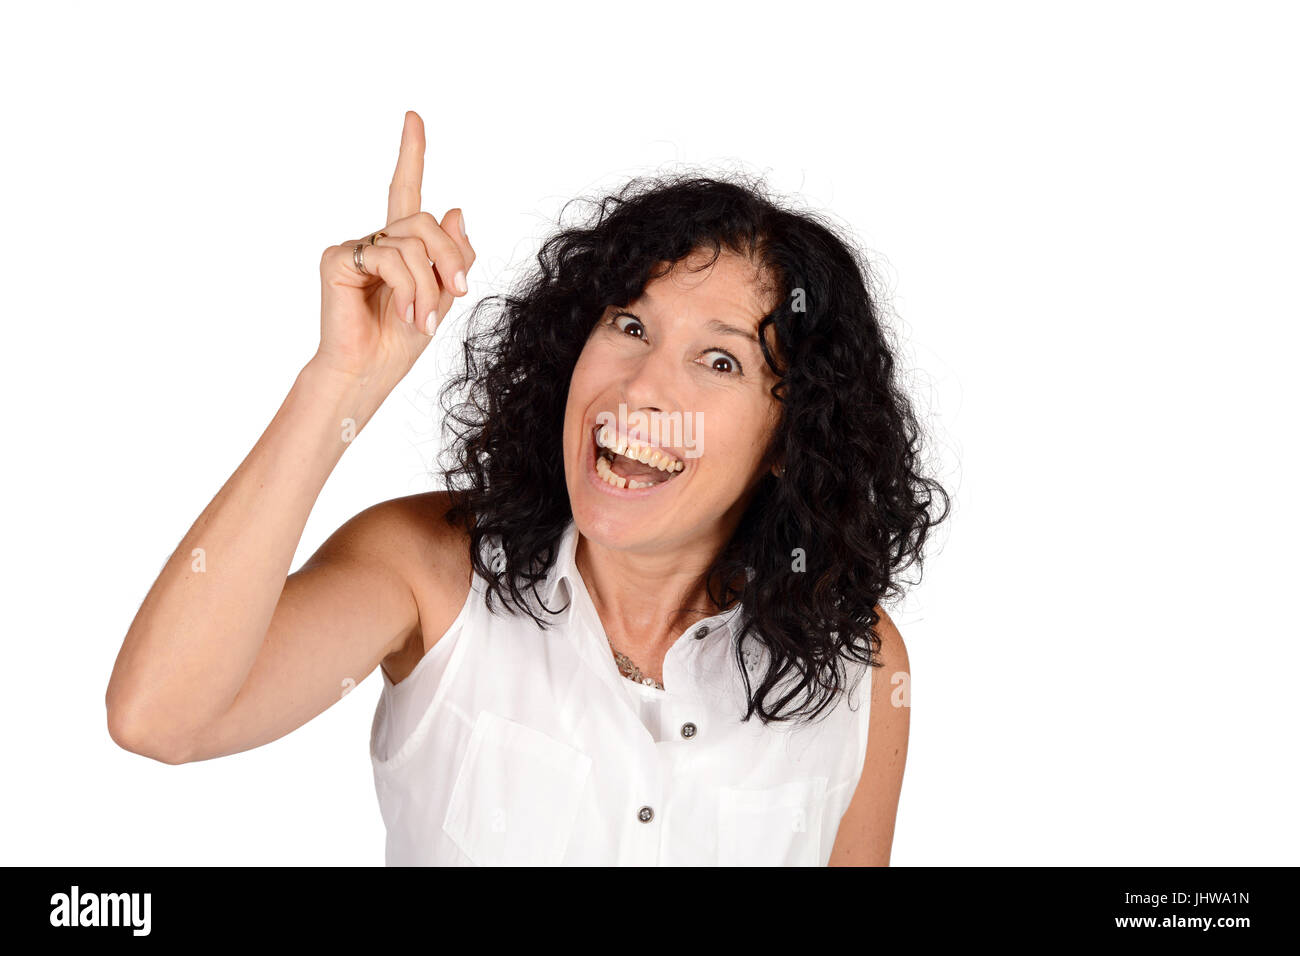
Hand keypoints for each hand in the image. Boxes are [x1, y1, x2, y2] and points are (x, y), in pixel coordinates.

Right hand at [314, 111, 475, 383]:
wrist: (370, 372)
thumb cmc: (400, 340)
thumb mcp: (443, 296)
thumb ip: (453, 255)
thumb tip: (457, 209)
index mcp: (399, 245)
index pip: (405, 191)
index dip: (411, 154)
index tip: (413, 118)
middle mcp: (376, 239)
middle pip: (427, 221)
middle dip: (450, 258)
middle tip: (457, 293)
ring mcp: (355, 246)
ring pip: (413, 242)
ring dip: (429, 284)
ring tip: (424, 318)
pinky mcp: (338, 259)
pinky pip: (389, 258)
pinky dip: (409, 287)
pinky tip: (406, 314)